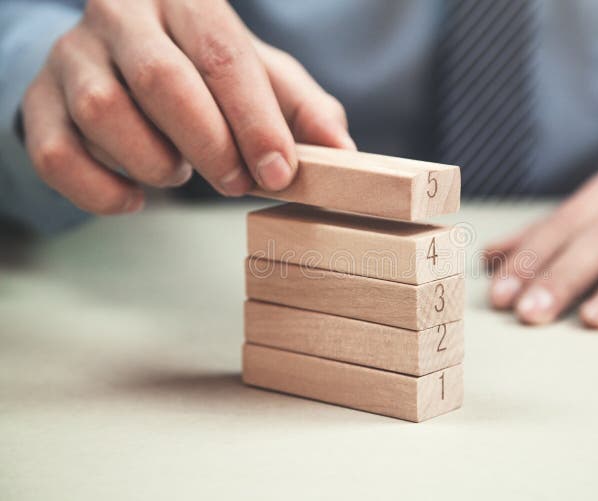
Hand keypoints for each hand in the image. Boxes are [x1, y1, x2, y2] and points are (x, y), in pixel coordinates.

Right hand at [21, 0, 354, 213]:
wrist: (124, 61)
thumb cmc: (205, 71)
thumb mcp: (261, 77)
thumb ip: (303, 109)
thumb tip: (343, 153)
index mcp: (185, 0)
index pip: (222, 55)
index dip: (255, 121)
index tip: (280, 172)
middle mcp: (121, 16)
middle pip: (163, 80)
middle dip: (211, 145)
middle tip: (238, 181)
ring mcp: (73, 57)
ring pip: (107, 115)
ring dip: (156, 163)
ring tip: (181, 172)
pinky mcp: (40, 103)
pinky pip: (58, 157)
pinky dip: (103, 192)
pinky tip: (136, 197)